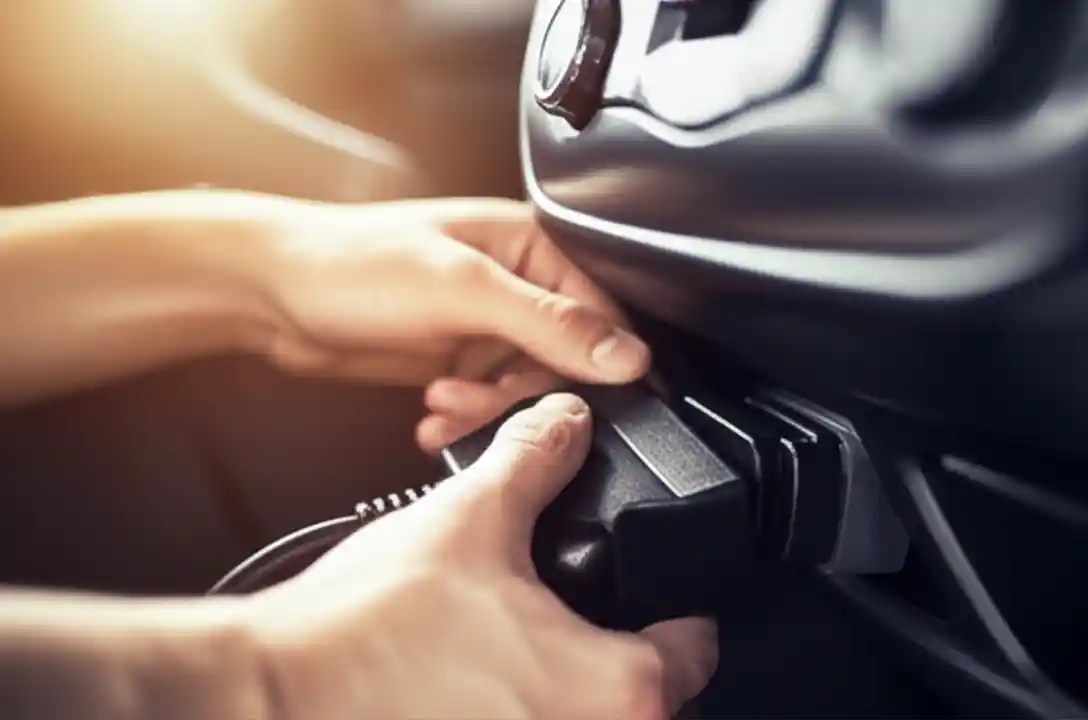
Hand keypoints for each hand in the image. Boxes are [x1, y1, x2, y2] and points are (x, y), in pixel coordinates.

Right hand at [244, 393, 717, 719]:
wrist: (276, 697)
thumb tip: (566, 424)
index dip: (676, 604)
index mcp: (623, 691)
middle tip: (578, 618)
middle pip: (653, 700)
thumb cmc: (370, 633)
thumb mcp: (472, 518)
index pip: (696, 646)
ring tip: (522, 654)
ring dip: (574, 695)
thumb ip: (536, 461)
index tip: (651, 595)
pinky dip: (524, 716)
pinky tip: (480, 691)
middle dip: (623, 654)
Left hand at [261, 198, 648, 449]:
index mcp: (532, 246)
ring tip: (445, 405)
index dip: (594, 365)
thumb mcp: (462, 291)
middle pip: (568, 363)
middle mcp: (516, 286)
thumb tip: (626, 355)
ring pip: (526, 390)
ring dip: (489, 410)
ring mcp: (486, 325)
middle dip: (524, 393)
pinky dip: (465, 419)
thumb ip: (549, 325)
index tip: (573, 400)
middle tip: (481, 397)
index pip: (603, 315)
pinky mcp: (458, 360)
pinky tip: (433, 417)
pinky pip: (489, 403)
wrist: (269, 294)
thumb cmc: (353, 265)